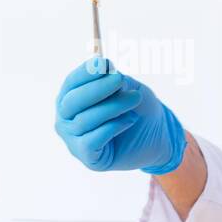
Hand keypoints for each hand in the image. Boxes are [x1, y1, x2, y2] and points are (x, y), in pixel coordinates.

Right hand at [54, 57, 185, 173]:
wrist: (155, 136)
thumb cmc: (137, 108)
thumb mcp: (127, 88)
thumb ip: (113, 80)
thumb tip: (104, 72)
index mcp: (70, 98)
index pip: (71, 83)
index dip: (85, 73)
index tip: (104, 63)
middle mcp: (66, 119)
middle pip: (72, 102)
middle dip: (97, 88)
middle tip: (120, 79)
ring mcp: (73, 140)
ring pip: (86, 120)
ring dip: (113, 106)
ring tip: (135, 98)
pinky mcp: (87, 157)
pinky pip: (92, 141)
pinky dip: (113, 127)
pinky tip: (131, 120)